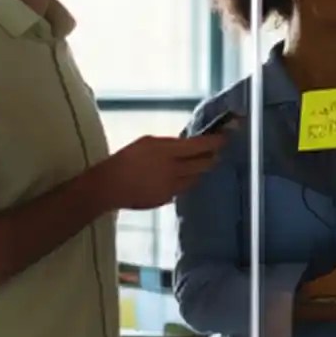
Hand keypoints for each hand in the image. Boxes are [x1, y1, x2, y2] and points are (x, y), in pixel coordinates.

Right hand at [90, 134, 225, 209]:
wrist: (110, 186)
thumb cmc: (126, 159)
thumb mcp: (148, 143)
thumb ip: (170, 145)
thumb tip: (189, 146)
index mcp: (167, 151)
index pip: (200, 146)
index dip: (216, 142)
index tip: (226, 137)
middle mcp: (174, 170)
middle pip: (204, 164)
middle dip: (212, 157)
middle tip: (216, 151)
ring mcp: (172, 187)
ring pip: (196, 178)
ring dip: (199, 170)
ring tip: (197, 163)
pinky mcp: (167, 199)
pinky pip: (183, 188)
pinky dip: (184, 181)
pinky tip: (178, 177)